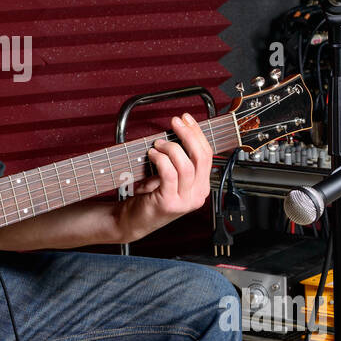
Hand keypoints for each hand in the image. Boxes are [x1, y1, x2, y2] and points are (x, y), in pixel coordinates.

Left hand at [114, 113, 212, 243]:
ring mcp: (184, 201)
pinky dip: (161, 159)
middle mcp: (197, 195)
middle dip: (188, 134)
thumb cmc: (149, 197)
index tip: (186, 120)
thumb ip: (178, 160)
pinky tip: (152, 154)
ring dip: (171, 148)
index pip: (207, 155)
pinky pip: (169, 173)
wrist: (133, 220)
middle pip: (201, 157)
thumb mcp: (169, 178)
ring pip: (186, 165)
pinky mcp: (169, 202)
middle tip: (175, 122)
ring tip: (158, 144)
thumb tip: (178, 132)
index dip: (197, 134)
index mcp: (201, 187)